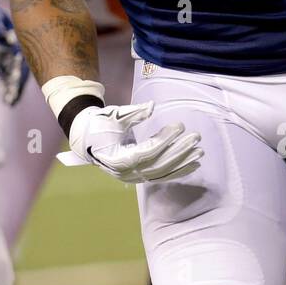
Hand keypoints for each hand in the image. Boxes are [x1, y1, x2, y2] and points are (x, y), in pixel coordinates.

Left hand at [0, 0, 28, 105]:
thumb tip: (6, 38)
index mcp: (13, 38)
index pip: (19, 56)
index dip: (19, 71)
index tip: (18, 82)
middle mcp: (12, 47)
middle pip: (17, 68)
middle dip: (16, 84)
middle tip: (14, 98)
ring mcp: (5, 53)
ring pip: (11, 73)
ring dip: (12, 87)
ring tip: (11, 102)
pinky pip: (3, 72)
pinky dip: (5, 84)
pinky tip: (7, 98)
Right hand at [69, 102, 201, 183]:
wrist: (86, 139)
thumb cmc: (99, 125)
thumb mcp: (113, 116)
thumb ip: (133, 113)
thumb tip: (151, 107)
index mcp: (117, 159)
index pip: (147, 152)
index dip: (164, 141)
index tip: (179, 127)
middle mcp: (126, 173)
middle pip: (158, 164)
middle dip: (179, 151)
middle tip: (195, 137)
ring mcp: (133, 177)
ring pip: (163, 173)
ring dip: (183, 163)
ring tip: (200, 152)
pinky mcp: (140, 176)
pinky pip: (162, 176)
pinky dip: (179, 171)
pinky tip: (193, 165)